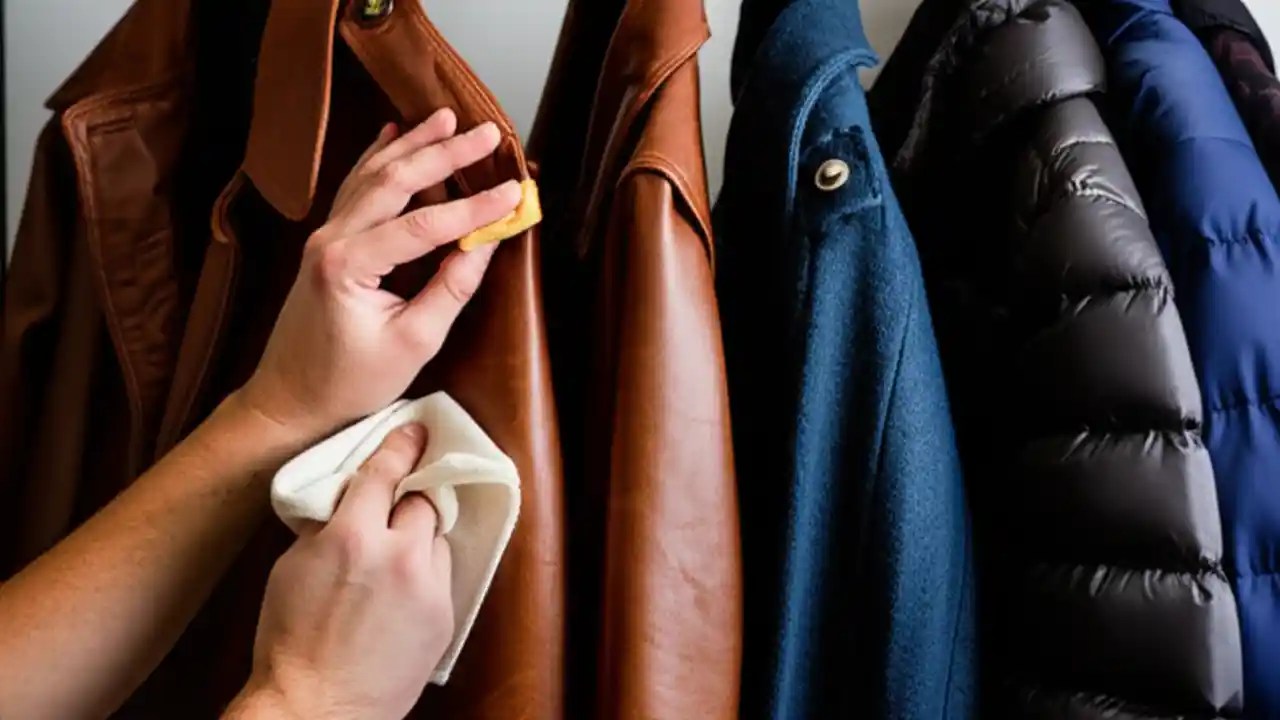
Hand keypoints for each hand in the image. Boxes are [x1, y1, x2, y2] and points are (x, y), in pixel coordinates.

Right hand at [228, 423, 451, 719]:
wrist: (318, 707)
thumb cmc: (291, 640)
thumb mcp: (293, 567)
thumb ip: (328, 527)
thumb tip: (349, 503)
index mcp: (353, 537)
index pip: (386, 472)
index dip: (401, 446)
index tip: (416, 430)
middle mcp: (399, 555)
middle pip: (423, 499)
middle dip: (410, 497)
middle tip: (399, 499)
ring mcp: (428, 587)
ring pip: (436, 538)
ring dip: (419, 537)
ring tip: (396, 555)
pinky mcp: (445, 615)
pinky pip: (441, 575)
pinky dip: (425, 572)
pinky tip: (402, 589)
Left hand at [238, 108, 520, 441]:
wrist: (291, 398)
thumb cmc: (349, 381)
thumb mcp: (414, 344)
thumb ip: (451, 290)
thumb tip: (487, 244)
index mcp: (347, 266)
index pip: (422, 225)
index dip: (473, 208)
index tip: (513, 193)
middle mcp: (330, 239)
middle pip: (394, 181)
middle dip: (443, 154)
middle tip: (487, 134)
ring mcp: (324, 236)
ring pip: (373, 175)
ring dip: (413, 145)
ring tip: (447, 119)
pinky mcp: (327, 242)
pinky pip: (355, 187)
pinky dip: (377, 158)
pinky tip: (393, 134)